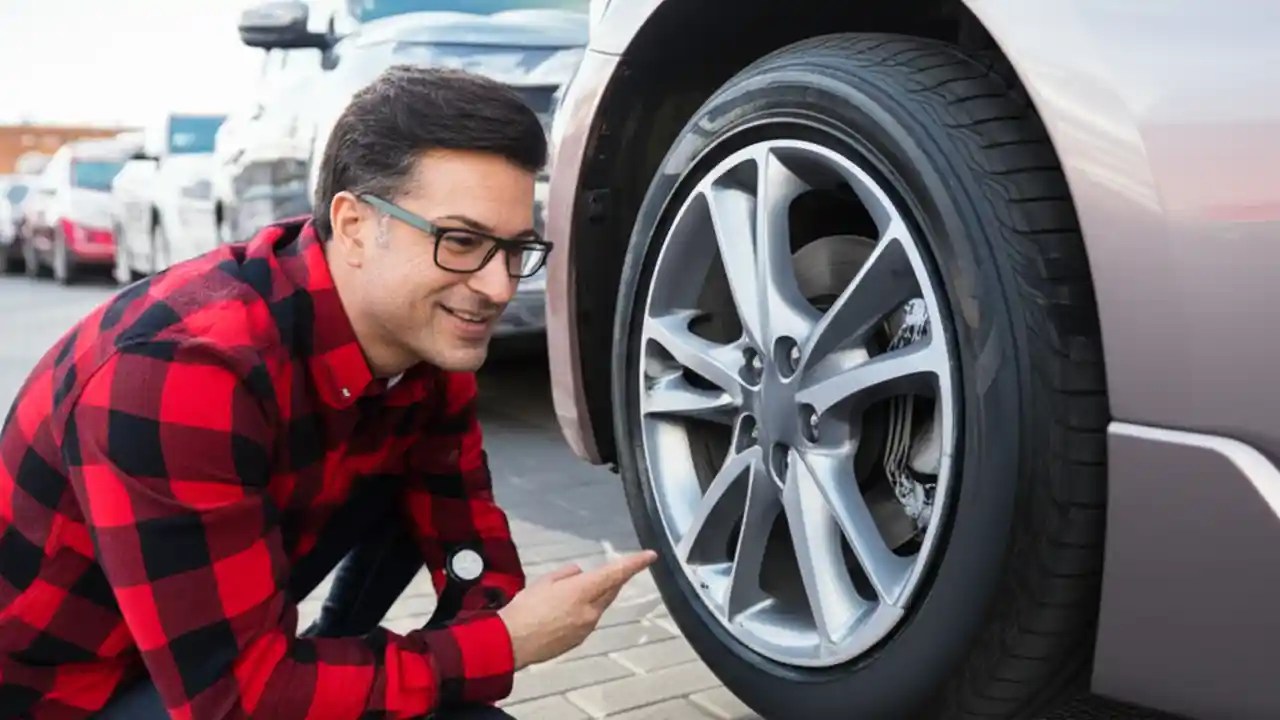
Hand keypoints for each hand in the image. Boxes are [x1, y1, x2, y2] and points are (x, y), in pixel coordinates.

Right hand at [498, 550, 658, 670]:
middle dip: (611, 580)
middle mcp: (591, 610)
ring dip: (593, 596)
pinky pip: (587, 620)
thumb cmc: (526, 608)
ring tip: (569, 594)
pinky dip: (582, 611)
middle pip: (610, 591)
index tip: (651, 555)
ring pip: (598, 606)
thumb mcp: (544, 582)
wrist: (512, 643)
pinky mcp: (579, 640)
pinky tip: (562, 612)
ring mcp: (587, 628)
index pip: (616, 574)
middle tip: (606, 572)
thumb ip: (566, 574)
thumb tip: (579, 572)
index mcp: (583, 591)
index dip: (635, 563)